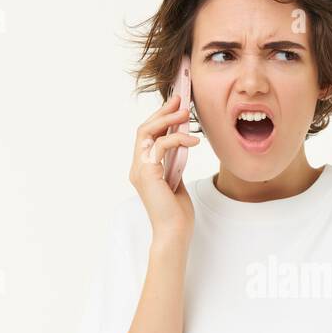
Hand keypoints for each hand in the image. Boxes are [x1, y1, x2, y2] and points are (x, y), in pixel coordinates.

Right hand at [130, 92, 199, 242]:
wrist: (174, 233)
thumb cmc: (177, 214)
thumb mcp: (177, 182)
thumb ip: (174, 163)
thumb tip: (181, 145)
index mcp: (143, 169)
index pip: (147, 136)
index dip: (160, 118)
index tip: (175, 105)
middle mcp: (137, 167)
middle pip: (144, 129)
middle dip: (162, 111)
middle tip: (179, 98)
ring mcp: (140, 170)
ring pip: (147, 132)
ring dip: (168, 119)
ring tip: (186, 113)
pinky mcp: (148, 173)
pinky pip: (161, 146)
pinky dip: (177, 139)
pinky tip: (193, 141)